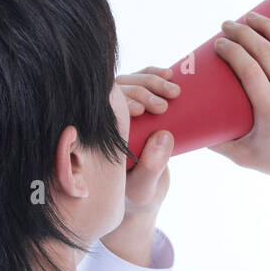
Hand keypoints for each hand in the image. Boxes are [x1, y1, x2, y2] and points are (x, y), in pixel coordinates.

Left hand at [102, 68, 176, 264]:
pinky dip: (154, 73)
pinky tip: (170, 74)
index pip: (100, 108)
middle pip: (117, 91)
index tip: (140, 111)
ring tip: (174, 91)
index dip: (119, 102)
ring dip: (152, 80)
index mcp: (95, 134)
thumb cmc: (136, 195)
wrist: (142, 196)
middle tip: (163, 106)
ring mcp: (120, 109)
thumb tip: (163, 135)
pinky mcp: (138, 105)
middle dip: (142, 91)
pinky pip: (142, 81)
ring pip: (130, 82)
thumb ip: (151, 167)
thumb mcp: (144, 187)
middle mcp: (103, 118)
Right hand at [212, 11, 269, 212]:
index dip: (231, 51)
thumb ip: (218, 144)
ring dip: (268, 26)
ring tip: (251, 16)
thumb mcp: (246, 157)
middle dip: (243, 33)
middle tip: (228, 25)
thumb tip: (192, 128)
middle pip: (265, 51)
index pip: (248, 69)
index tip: (218, 44)